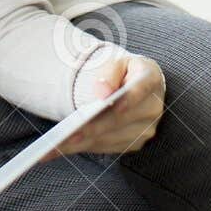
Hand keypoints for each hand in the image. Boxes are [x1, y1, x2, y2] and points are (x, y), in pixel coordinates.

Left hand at [41, 50, 165, 159]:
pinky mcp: (135, 143)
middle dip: (92, 128)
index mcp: (151, 78)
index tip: (107, 104)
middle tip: (67, 135)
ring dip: (83, 143)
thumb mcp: (116, 62)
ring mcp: (146, 128)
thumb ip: (109, 73)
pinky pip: (107, 147)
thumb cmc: (123, 71)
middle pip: (119, 120)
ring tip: (57, 145)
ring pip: (110, 138)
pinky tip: (64, 148)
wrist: (135, 83)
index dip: (126, 99)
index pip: (139, 88)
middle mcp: (152, 107)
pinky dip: (85, 147)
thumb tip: (101, 92)